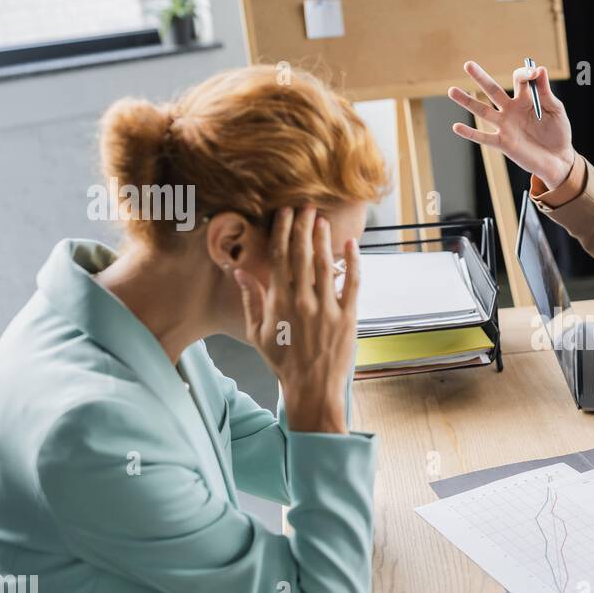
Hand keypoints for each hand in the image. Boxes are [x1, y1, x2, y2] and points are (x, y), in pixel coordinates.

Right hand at [233, 205, 359, 433]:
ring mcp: (327, 307)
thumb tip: (240, 272)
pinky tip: (352, 244)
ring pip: (325, 264)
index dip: (282, 232)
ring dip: (323, 239)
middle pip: (302, 255)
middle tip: (305, 205)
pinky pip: (353, 283)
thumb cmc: (283, 361)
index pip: (279, 258)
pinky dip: (353, 262)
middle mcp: (302, 300)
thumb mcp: (258, 333)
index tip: (284, 213)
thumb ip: (251, 300)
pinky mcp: (348, 316)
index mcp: (279, 302)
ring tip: (321, 219)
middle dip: (302, 227)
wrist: (311, 387)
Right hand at [447, 60, 575, 187]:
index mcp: (526, 99)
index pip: (519, 80)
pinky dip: (470, 133)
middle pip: (493, 90)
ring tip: (451, 91)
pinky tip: (456, 127)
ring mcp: (505, 126)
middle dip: (480, 77)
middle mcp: (512, 110)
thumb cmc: (558, 132)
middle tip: (468, 64)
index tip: (533, 74)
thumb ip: (546, 91)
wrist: (559, 159)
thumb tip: (539, 69)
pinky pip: (484, 138)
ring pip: (483, 111)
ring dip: (467, 101)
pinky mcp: (504, 143)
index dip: (525, 73)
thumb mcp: (556, 109)